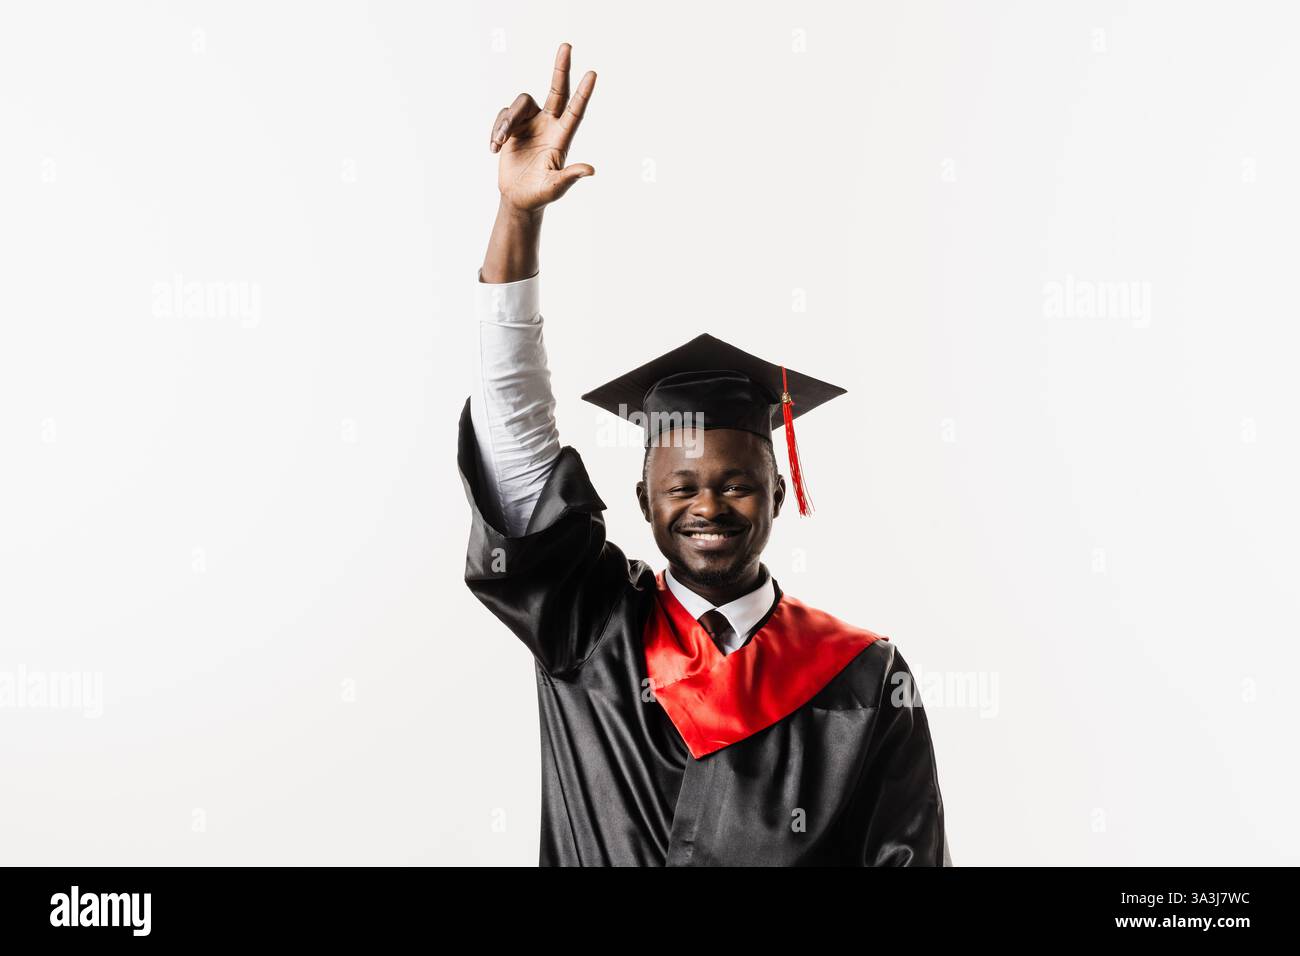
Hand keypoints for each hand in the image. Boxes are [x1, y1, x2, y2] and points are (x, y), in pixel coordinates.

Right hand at [490, 42, 595, 211]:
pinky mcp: (513, 127)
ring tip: (498, 142)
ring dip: (507, 121)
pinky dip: (497, 130)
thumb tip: (591, 170)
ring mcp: (530, 123)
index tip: (593, 73)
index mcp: (562, 137)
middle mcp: (548, 125)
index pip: (575, 110)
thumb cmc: (541, 195)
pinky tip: (494, 148)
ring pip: (520, 103)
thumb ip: (570, 176)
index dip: (584, 92)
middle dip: (561, 68)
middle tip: (567, 45)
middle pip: (557, 90)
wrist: (518, 198)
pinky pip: (503, 116)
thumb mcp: (556, 187)